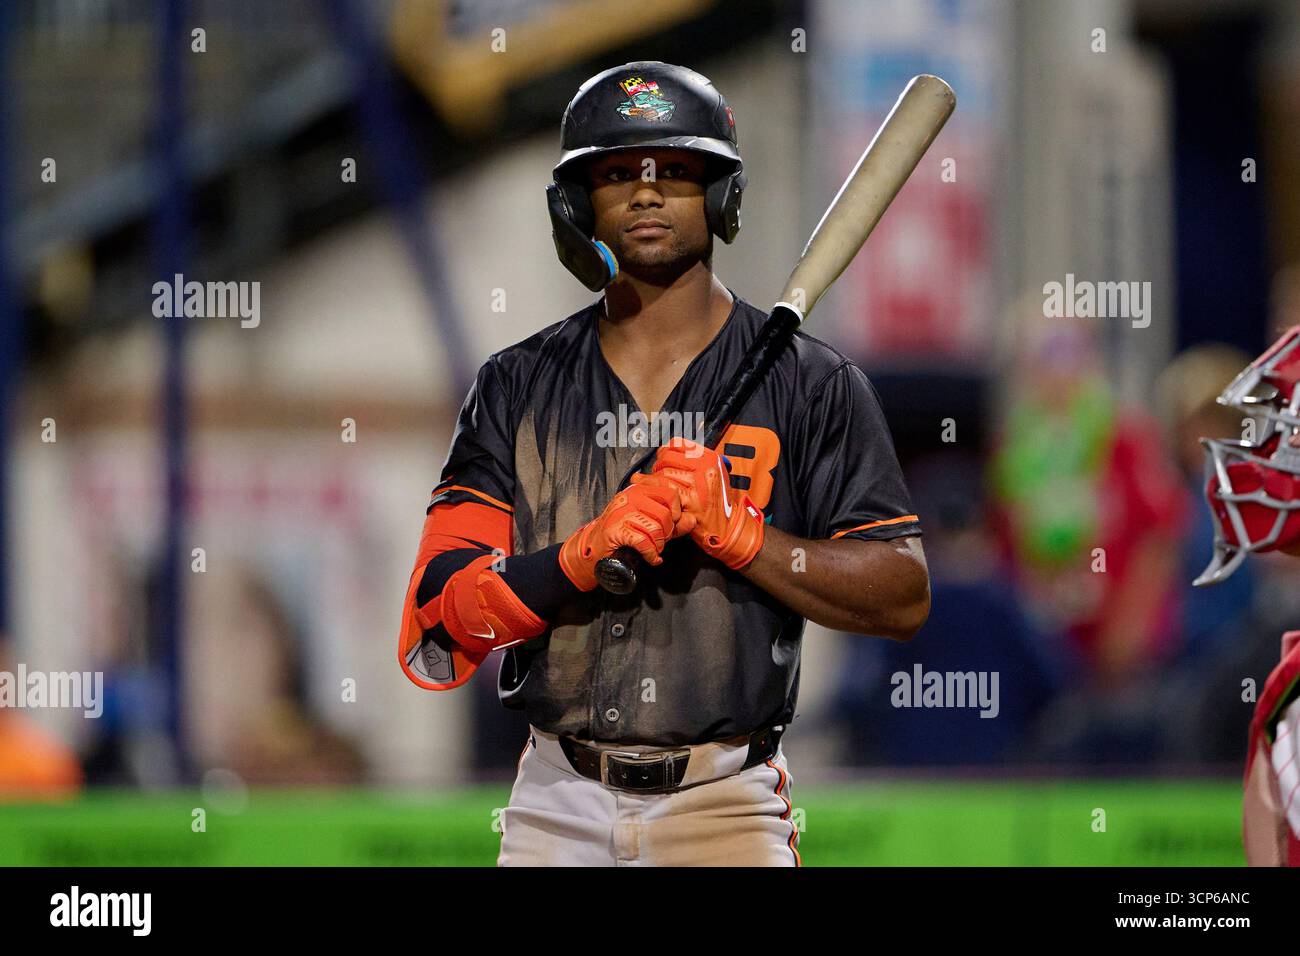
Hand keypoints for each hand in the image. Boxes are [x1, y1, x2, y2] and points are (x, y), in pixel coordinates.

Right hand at [559, 479, 687, 590]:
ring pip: (655, 528)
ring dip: (659, 544)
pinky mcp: (615, 530)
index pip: (669, 492)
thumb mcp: (652, 526)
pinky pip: (643, 541)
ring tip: (654, 549)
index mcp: (639, 491)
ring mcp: (621, 512)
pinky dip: (651, 554)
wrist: (595, 549)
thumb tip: (692, 520)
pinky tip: (651, 558)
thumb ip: (673, 523)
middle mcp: (629, 497)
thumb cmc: (624, 536)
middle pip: (665, 513)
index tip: (673, 522)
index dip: (677, 510)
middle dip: (668, 533)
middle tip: (661, 541)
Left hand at [646, 436, 764, 569]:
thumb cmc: (718, 502)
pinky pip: (663, 490)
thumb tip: (669, 451)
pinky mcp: (689, 501)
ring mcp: (698, 485)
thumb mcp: (714, 474)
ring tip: (651, 484)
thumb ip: (696, 462)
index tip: (662, 457)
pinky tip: (646, 490)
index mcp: (710, 459)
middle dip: (658, 466)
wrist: (727, 526)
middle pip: (668, 458)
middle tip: (657, 474)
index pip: (679, 444)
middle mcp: (705, 469)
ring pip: (663, 473)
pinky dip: (652, 489)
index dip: (666, 450)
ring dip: (653, 479)